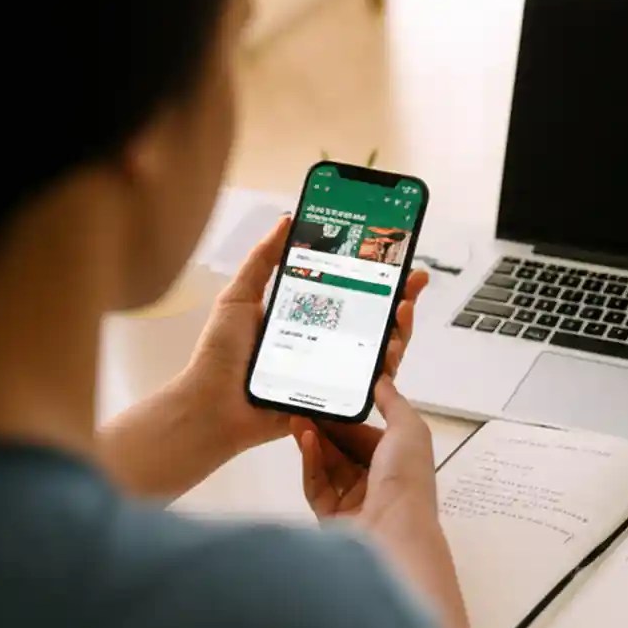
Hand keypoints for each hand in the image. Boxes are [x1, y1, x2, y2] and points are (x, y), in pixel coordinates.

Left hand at [180, 213, 429, 455]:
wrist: (212, 407)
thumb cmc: (221, 354)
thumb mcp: (239, 297)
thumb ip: (262, 261)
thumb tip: (287, 221)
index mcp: (305, 318)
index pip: (349, 294)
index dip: (375, 277)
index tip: (396, 258)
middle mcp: (324, 344)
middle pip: (373, 321)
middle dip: (401, 300)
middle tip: (415, 281)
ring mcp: (332, 373)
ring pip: (379, 351)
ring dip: (400, 330)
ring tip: (404, 311)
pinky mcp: (334, 399)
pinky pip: (368, 385)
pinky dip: (387, 368)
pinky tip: (392, 350)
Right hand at [293, 378, 435, 523]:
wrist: (394, 530)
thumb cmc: (406, 476)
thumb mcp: (409, 428)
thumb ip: (393, 402)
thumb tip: (381, 378)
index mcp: (398, 463)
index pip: (367, 436)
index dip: (348, 418)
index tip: (327, 396)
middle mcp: (377, 482)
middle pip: (344, 450)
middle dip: (325, 427)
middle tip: (302, 404)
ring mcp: (353, 502)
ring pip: (327, 466)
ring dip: (313, 440)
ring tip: (296, 416)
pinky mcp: (331, 518)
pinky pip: (317, 486)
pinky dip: (310, 462)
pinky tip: (305, 439)